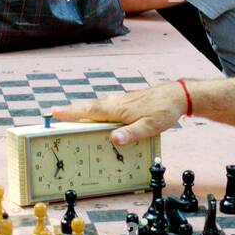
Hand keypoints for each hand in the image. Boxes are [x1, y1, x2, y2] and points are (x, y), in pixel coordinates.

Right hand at [53, 81, 188, 144]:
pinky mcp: (129, 101)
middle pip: (90, 107)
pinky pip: (108, 105)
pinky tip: (102, 112)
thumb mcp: (150, 127)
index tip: (55, 112)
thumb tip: (114, 139)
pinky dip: (98, 109)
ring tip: (74, 113)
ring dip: (85, 109)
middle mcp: (117, 103)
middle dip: (73, 110)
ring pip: (99, 105)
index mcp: (118, 109)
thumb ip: (132, 133)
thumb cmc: (165, 111)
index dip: (72, 113)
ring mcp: (123, 100)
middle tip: (56, 113)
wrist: (179, 95)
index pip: (90, 111)